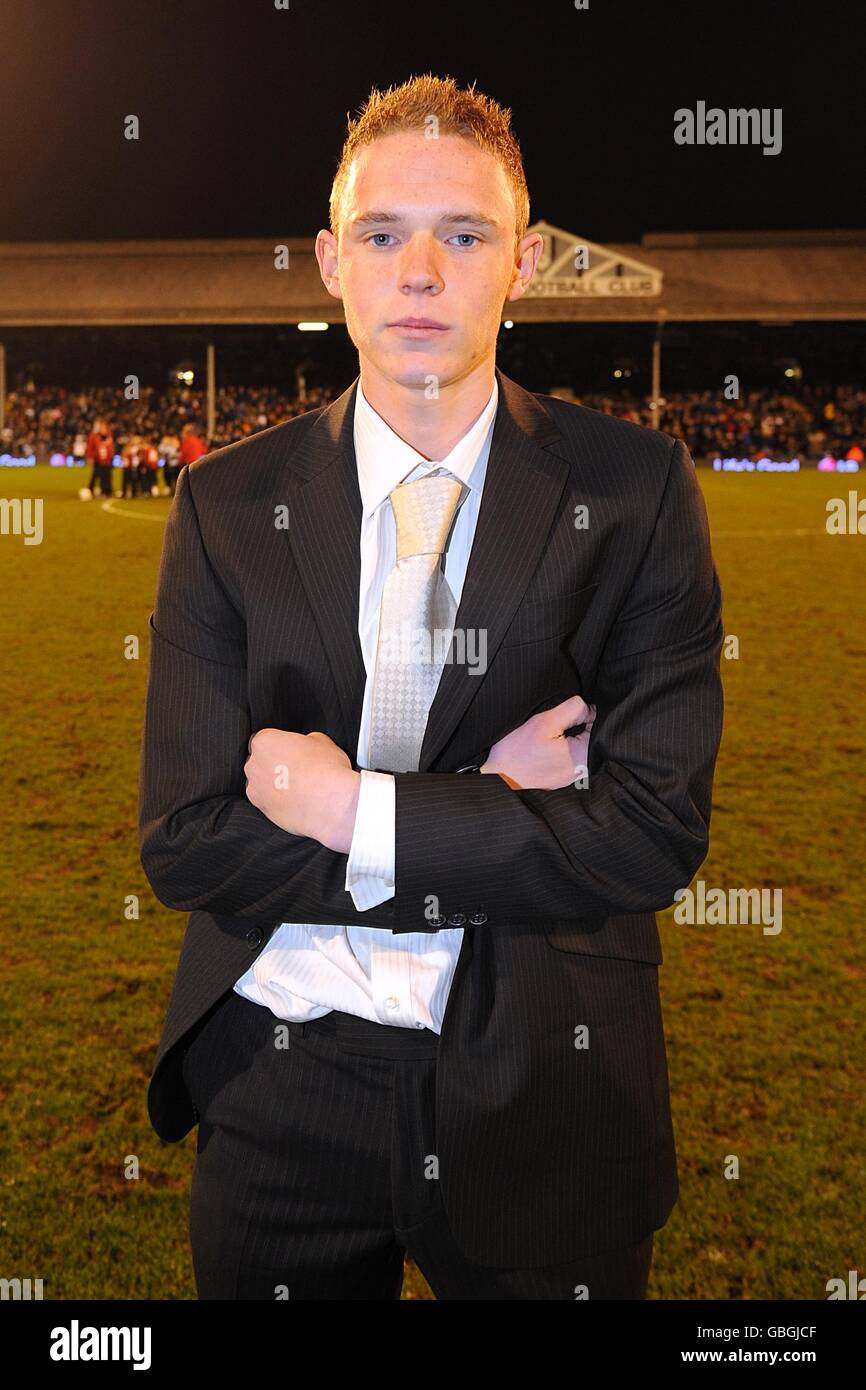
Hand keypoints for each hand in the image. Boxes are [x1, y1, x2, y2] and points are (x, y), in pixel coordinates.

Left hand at [244, 728, 360, 852]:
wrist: (332, 803)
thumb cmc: (327, 770)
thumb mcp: (322, 740)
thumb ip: (306, 740)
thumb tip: (307, 746)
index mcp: (265, 741)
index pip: (267, 739)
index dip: (284, 745)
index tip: (295, 751)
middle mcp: (254, 765)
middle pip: (261, 762)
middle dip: (276, 765)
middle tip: (299, 769)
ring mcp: (256, 790)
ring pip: (263, 784)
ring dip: (276, 785)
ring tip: (301, 788)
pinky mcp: (263, 810)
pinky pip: (269, 803)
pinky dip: (280, 803)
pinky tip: (299, 802)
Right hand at [481, 694, 595, 789]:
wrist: (497, 778)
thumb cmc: (516, 752)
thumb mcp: (545, 721)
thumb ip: (572, 709)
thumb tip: (588, 708)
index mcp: (582, 757)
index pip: (599, 726)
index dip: (585, 713)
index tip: (568, 714)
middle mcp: (581, 771)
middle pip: (590, 737)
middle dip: (577, 726)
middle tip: (554, 726)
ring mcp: (571, 777)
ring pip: (579, 747)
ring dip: (567, 738)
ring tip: (548, 738)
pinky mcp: (561, 779)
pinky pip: (568, 758)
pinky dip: (559, 749)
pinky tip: (544, 749)